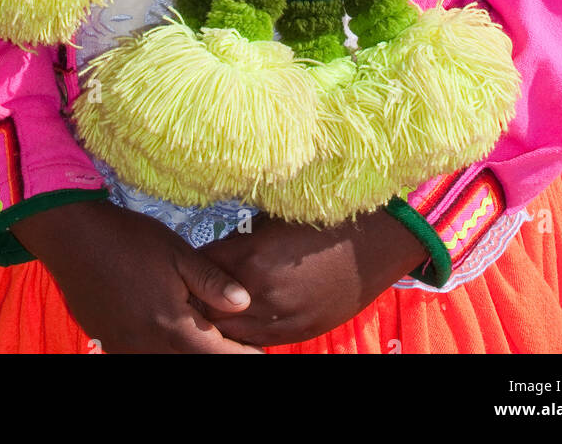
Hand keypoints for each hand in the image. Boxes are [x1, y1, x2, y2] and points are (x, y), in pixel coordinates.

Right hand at [11, 198, 263, 353]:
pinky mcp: (110, 343)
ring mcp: (126, 348)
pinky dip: (163, 350)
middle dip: (217, 355)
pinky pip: (143, 356)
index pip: (217, 355)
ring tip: (206, 338)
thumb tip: (245, 302)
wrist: (73, 239)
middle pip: (194, 362)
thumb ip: (211, 281)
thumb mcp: (177, 252)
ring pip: (167, 362)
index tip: (260, 353)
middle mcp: (149, 346)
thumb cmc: (129, 240)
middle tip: (236, 344)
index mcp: (171, 325)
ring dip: (190, 353)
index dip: (242, 355)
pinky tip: (170, 335)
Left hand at [199, 208, 426, 346]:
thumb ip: (241, 241)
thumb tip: (216, 253)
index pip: (200, 270)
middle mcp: (259, 292)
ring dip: (220, 318)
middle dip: (200, 295)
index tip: (190, 263)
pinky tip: (242, 319)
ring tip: (218, 305)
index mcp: (251, 256)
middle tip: (198, 286)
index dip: (192, 267)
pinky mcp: (297, 333)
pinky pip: (257, 341)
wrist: (372, 245)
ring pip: (229, 330)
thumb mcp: (273, 220)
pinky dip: (245, 332)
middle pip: (207, 306)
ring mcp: (279, 318)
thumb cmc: (322, 222)